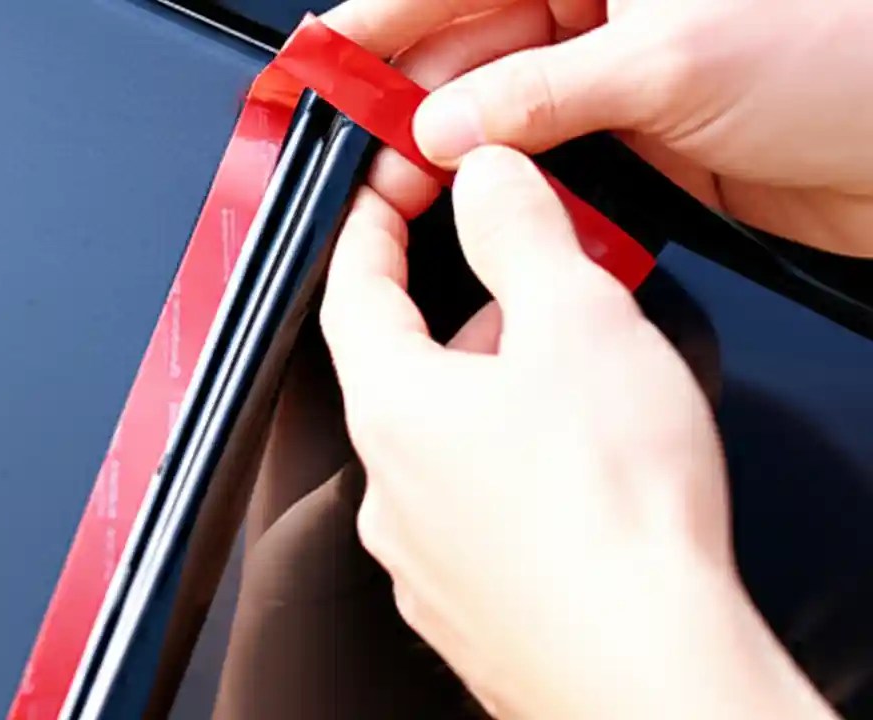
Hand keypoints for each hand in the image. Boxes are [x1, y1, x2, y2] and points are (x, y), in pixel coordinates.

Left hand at [320, 145, 837, 718]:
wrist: (648, 668)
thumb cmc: (611, 514)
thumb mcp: (575, 322)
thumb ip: (520, 233)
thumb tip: (487, 178)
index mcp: (393, 406)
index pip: (352, 290)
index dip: (371, 225)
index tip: (389, 190)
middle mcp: (390, 486)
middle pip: (402, 367)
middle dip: (458, 313)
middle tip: (521, 286)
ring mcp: (424, 555)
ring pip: (441, 444)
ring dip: (488, 394)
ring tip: (565, 376)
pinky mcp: (468, 605)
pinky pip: (473, 513)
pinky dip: (508, 471)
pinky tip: (569, 473)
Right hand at [321, 0, 872, 255]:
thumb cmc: (843, 56)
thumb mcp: (666, 62)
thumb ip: (538, 94)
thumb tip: (447, 125)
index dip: (385, 17)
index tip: (326, 55)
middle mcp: (605, 11)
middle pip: (472, 45)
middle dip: (409, 93)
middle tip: (356, 142)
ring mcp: (618, 76)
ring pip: (501, 107)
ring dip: (451, 148)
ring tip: (400, 182)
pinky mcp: (638, 137)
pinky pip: (546, 157)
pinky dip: (509, 183)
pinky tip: (475, 199)